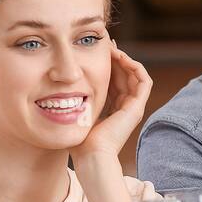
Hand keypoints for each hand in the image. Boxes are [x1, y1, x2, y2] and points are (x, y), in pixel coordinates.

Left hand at [72, 41, 152, 160]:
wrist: (91, 156)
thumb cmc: (80, 142)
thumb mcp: (76, 115)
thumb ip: (74, 103)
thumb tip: (57, 91)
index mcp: (113, 111)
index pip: (114, 82)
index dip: (107, 66)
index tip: (97, 52)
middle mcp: (126, 108)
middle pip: (125, 76)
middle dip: (116, 59)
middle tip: (105, 45)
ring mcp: (133, 108)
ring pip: (135, 76)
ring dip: (125, 60)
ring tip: (112, 49)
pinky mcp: (137, 107)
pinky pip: (143, 81)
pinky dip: (135, 67)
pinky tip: (121, 57)